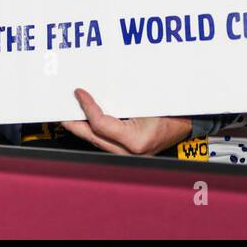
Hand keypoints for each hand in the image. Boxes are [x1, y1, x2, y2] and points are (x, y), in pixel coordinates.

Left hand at [60, 88, 192, 155]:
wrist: (187, 125)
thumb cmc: (172, 111)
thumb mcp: (147, 100)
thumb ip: (121, 99)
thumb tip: (95, 90)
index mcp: (135, 141)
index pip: (100, 124)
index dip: (87, 107)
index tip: (79, 92)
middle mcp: (129, 153)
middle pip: (92, 137)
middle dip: (73, 123)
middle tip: (59, 109)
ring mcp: (127, 156)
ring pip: (96, 141)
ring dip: (81, 127)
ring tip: (68, 113)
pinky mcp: (126, 153)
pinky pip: (104, 142)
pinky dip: (93, 130)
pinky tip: (85, 120)